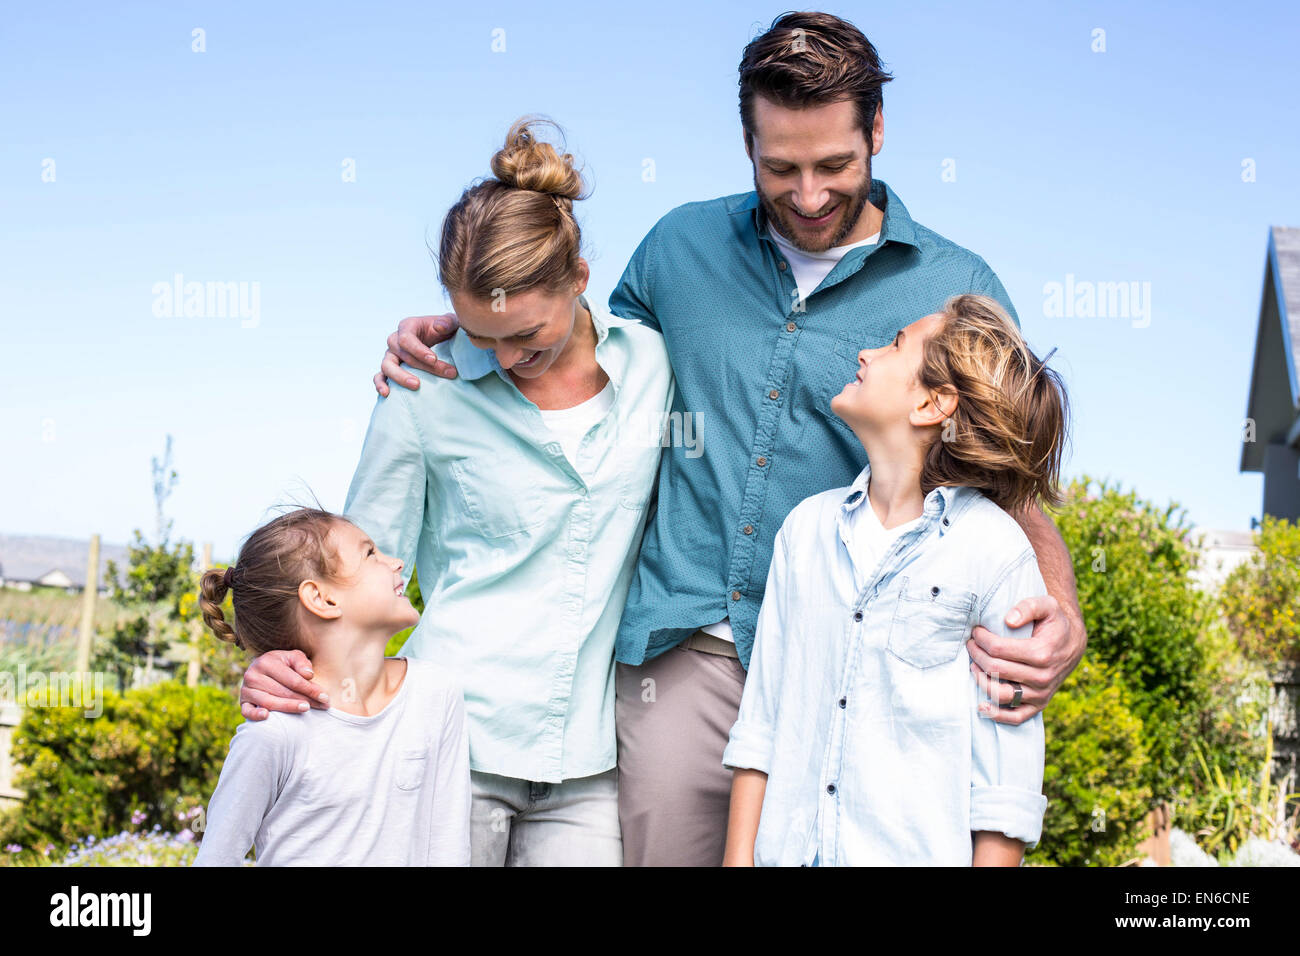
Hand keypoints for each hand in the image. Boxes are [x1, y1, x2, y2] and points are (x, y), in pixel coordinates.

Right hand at [238, 649, 328, 720]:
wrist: (263, 669)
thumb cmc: (283, 664)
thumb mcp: (293, 657)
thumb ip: (302, 663)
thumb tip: (308, 675)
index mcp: (266, 662)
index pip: (293, 680)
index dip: (310, 689)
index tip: (325, 697)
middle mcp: (253, 675)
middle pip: (282, 692)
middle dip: (304, 699)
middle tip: (322, 706)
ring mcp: (246, 689)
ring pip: (269, 702)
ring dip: (288, 708)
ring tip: (306, 709)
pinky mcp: (243, 702)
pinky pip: (247, 711)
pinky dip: (255, 715)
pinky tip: (267, 716)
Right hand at [374, 313, 460, 395]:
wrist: (441, 340)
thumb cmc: (445, 331)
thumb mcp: (450, 323)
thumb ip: (447, 322)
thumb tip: (438, 327)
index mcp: (407, 327)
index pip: (406, 338)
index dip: (419, 350)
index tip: (434, 359)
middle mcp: (395, 340)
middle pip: (401, 354)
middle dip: (421, 367)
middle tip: (438, 376)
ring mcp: (390, 355)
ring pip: (387, 366)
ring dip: (400, 377)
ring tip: (416, 386)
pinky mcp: (389, 368)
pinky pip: (379, 376)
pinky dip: (380, 384)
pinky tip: (387, 394)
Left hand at [966, 594, 1085, 724]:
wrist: (1073, 644)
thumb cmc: (1055, 623)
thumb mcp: (1047, 605)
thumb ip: (1028, 607)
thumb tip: (1008, 621)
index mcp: (1042, 653)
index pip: (998, 649)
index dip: (981, 639)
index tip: (976, 632)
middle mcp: (1042, 677)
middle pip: (995, 669)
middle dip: (977, 655)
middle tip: (971, 644)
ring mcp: (1040, 694)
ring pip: (1000, 693)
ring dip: (981, 679)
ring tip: (974, 665)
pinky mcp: (1039, 705)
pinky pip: (1016, 717)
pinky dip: (997, 715)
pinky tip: (982, 705)